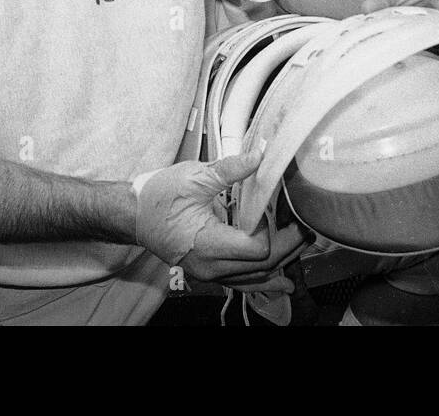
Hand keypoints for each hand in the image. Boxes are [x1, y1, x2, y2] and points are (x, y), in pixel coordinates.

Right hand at [133, 150, 310, 288]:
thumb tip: (260, 156)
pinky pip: (242, 281)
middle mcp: (211, 267)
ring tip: (303, 244)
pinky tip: (283, 282)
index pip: (257, 249)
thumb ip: (229, 170)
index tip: (279, 208)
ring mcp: (210, 273)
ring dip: (281, 261)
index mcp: (208, 245)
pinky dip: (264, 278)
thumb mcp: (193, 177)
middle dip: (288, 245)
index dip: (273, 230)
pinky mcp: (210, 271)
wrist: (131, 214)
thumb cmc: (157, 195)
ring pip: (255, 276)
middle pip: (262, 265)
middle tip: (307, 225)